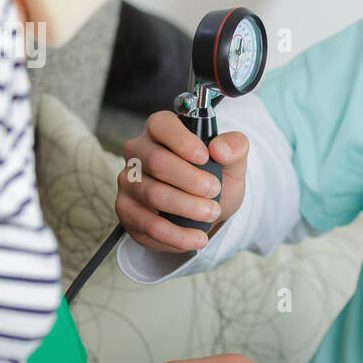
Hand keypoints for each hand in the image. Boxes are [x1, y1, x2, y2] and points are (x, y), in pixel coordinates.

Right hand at [115, 110, 248, 252]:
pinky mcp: (127, 210)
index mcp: (160, 131)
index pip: (161, 125)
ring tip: (211, 213)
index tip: (206, 158)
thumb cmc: (213, 179)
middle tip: (215, 191)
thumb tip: (220, 149)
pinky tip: (197, 237)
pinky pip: (149, 225)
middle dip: (192, 180)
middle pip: (157, 162)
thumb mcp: (233, 163)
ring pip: (154, 194)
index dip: (183, 141)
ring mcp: (128, 182)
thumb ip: (235, 147)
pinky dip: (178, 235)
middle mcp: (138, 152)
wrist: (206, 212)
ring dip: (188, 208)